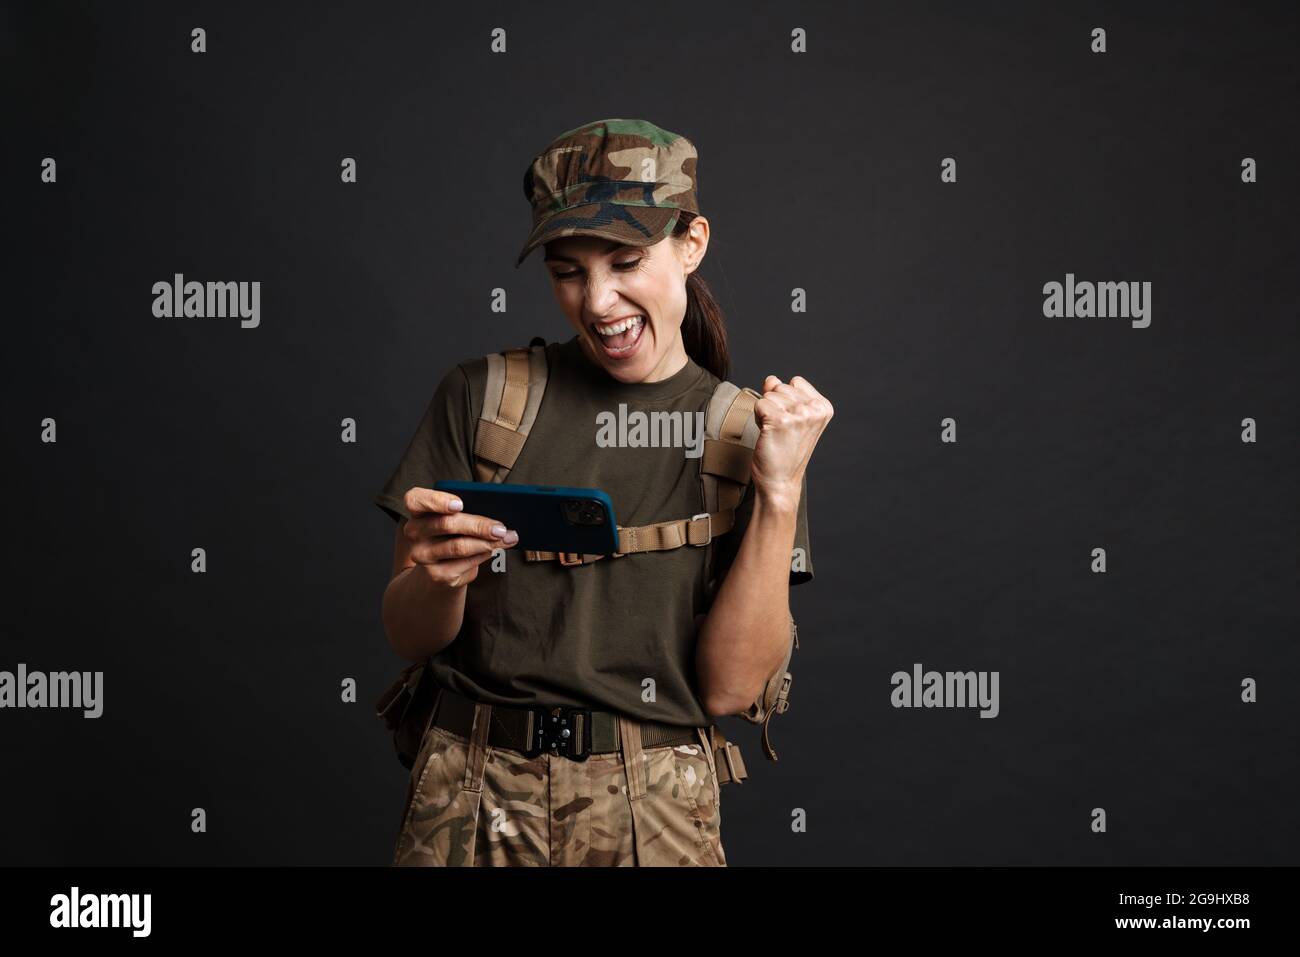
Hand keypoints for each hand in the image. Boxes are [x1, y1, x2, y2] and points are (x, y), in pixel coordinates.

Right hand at [401, 486, 517, 588]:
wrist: (439, 570)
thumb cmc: (452, 535)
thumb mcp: (455, 518)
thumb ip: (468, 512)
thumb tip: (499, 513)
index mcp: (418, 510)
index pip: (415, 500)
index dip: (437, 501)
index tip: (460, 504)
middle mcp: (414, 532)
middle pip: (446, 524)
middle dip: (478, 525)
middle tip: (500, 528)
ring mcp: (423, 555)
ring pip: (458, 546)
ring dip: (487, 542)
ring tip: (507, 538)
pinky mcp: (436, 575)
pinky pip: (465, 563)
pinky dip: (485, 555)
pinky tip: (497, 549)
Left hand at [750, 375, 833, 506]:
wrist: (780, 481)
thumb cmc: (785, 452)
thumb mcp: (792, 419)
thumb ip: (784, 395)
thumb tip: (771, 379)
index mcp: (823, 407)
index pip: (795, 382)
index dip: (786, 400)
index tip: (790, 422)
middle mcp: (814, 409)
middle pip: (780, 386)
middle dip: (774, 405)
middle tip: (780, 430)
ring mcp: (798, 414)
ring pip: (768, 394)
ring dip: (765, 413)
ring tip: (774, 433)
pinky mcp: (779, 419)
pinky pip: (759, 404)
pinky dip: (758, 418)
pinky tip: (767, 434)